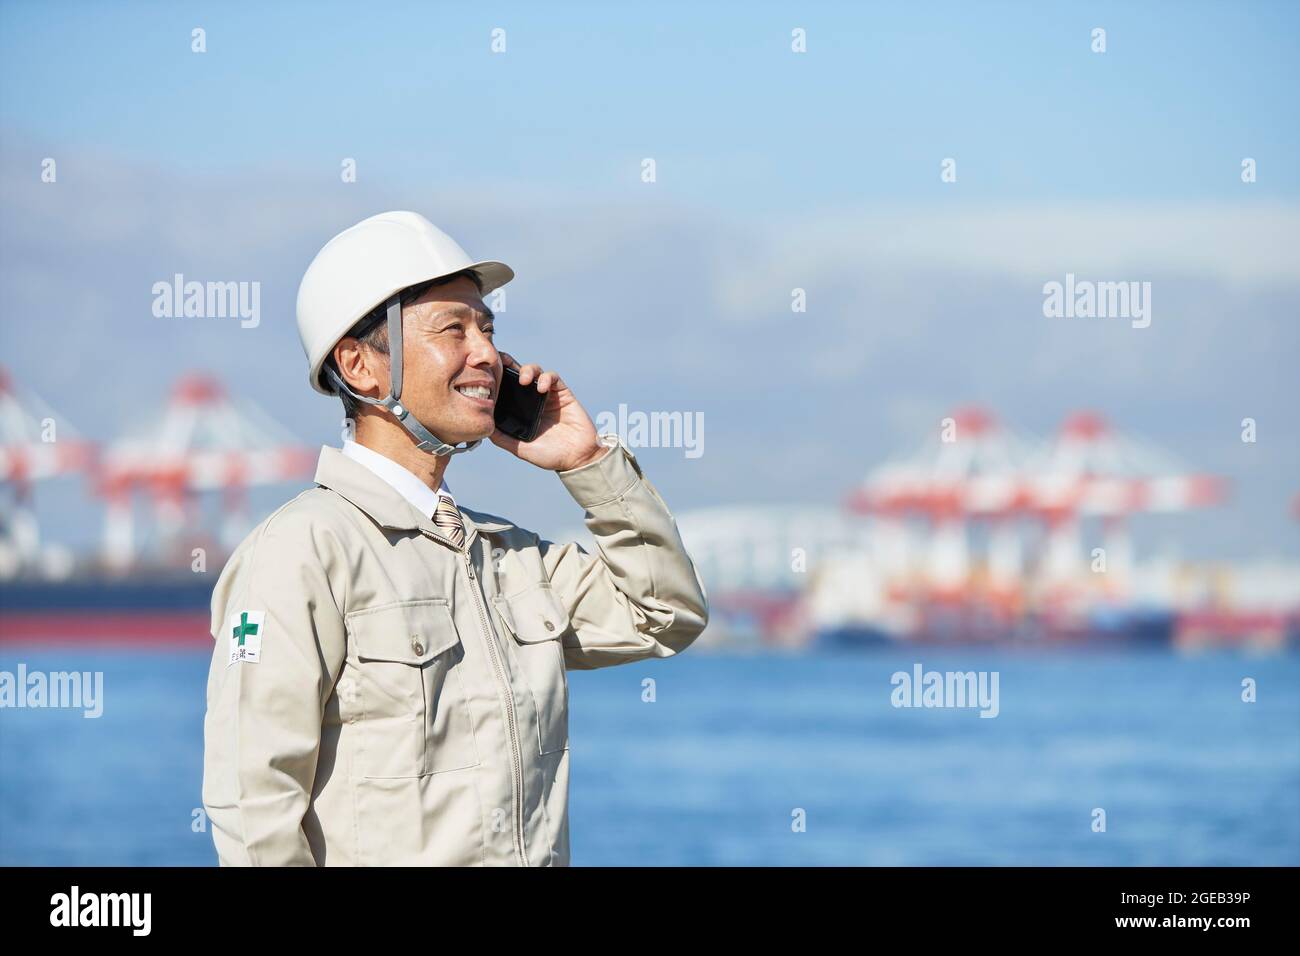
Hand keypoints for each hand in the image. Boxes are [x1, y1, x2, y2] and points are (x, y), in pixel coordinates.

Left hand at [491, 352, 606, 470]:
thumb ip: (502, 438)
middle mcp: (532, 400)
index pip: (506, 388)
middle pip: (518, 373)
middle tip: (501, 362)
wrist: (576, 458)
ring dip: (528, 370)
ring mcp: (547, 395)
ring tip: (524, 380)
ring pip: (535, 371)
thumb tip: (483, 427)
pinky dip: (546, 378)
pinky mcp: (563, 393)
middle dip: (509, 364)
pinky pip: (553, 377)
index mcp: (521, 410)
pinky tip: (541, 388)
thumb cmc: (549, 455)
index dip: (497, 377)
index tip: (486, 371)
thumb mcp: (520, 448)